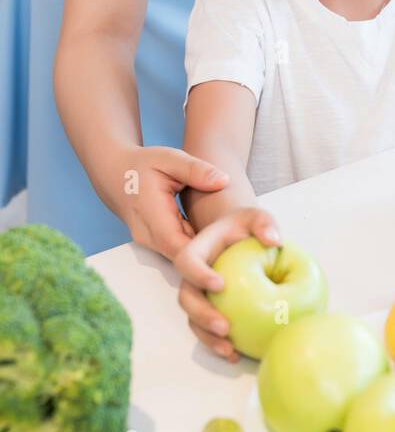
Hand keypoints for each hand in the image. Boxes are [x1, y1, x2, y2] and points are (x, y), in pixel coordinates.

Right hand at [117, 145, 231, 259]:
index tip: (227, 272)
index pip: (177, 246)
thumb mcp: (170, 158)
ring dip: (204, 259)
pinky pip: (178, 251)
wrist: (115, 174)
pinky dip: (197, 251)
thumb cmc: (143, 165)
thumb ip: (196, 169)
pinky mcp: (155, 243)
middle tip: (242, 265)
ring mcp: (149, 241)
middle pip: (181, 257)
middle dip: (209, 264)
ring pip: (180, 257)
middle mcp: (147, 234)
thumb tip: (223, 180)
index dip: (200, 263)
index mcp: (151, 214)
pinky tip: (220, 247)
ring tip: (235, 259)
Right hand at [174, 208, 282, 361]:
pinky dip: (218, 344)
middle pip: (186, 297)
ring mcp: (199, 295)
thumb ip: (264, 223)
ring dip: (207, 337)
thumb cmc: (247, 228)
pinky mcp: (209, 311)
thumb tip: (274, 240)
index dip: (198, 274)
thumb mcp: (256, 217)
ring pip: (193, 319)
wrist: (240, 239)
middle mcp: (193, 275)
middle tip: (224, 327)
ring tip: (229, 349)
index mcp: (199, 250)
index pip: (187, 261)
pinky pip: (207, 331)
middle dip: (202, 315)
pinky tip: (236, 354)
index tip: (220, 285)